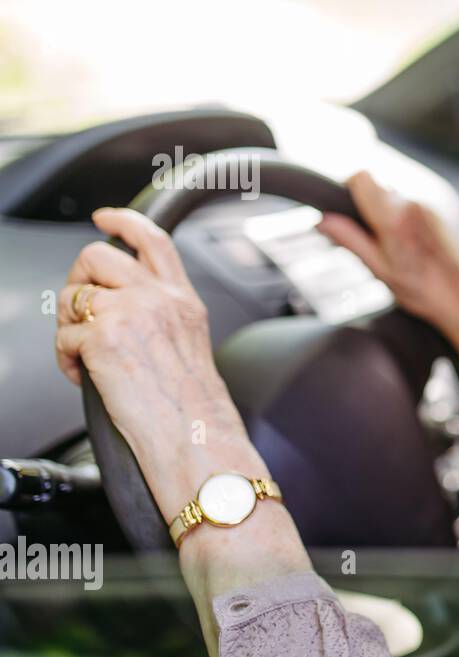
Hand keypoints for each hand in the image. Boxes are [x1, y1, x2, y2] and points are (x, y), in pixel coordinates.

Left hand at [54, 208, 258, 517]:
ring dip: (68, 324)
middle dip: (77, 280)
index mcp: (183, 301)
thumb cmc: (196, 410)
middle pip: (98, 256)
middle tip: (80, 312)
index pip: (153, 240)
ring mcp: (131, 313)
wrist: (197, 438)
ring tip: (84, 355)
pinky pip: (63, 337)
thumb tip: (117, 310)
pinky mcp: (104, 337)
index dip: (123, 221)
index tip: (104, 218)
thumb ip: (161, 318)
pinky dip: (66, 360)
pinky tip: (87, 378)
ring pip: (74, 293)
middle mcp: (159, 299)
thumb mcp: (190, 347)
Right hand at [317, 171, 458, 328]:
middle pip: (377, 185)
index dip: (348, 188)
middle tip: (368, 235)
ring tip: (391, 245)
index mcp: (394, 217)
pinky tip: (407, 244)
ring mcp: (428, 207)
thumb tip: (323, 220)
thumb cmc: (420, 290)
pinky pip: (410, 205)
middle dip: (366, 205)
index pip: (362, 177)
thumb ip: (350, 240)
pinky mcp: (437, 212)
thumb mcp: (378, 268)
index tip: (345, 208)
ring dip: (385, 212)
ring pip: (393, 195)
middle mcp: (413, 205)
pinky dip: (401, 218)